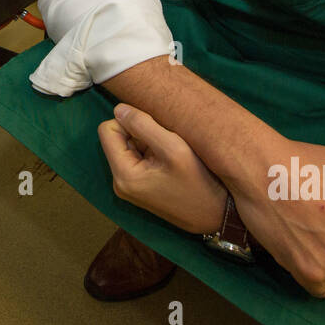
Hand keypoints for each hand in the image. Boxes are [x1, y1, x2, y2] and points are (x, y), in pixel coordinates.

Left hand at [97, 103, 226, 233]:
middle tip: (166, 143)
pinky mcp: (139, 187)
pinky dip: (152, 153)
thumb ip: (143, 125)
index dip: (129, 122)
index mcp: (123, 175)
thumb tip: (119, 109)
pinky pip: (137, 158)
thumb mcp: (174, 148)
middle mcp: (120, 182)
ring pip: (128, 146)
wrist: (216, 215)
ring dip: (147, 143)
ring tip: (170, 154)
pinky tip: (170, 161)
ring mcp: (129, 186)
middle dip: (139, 133)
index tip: (155, 130)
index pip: (107, 129)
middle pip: (116, 138)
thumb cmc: (199, 182)